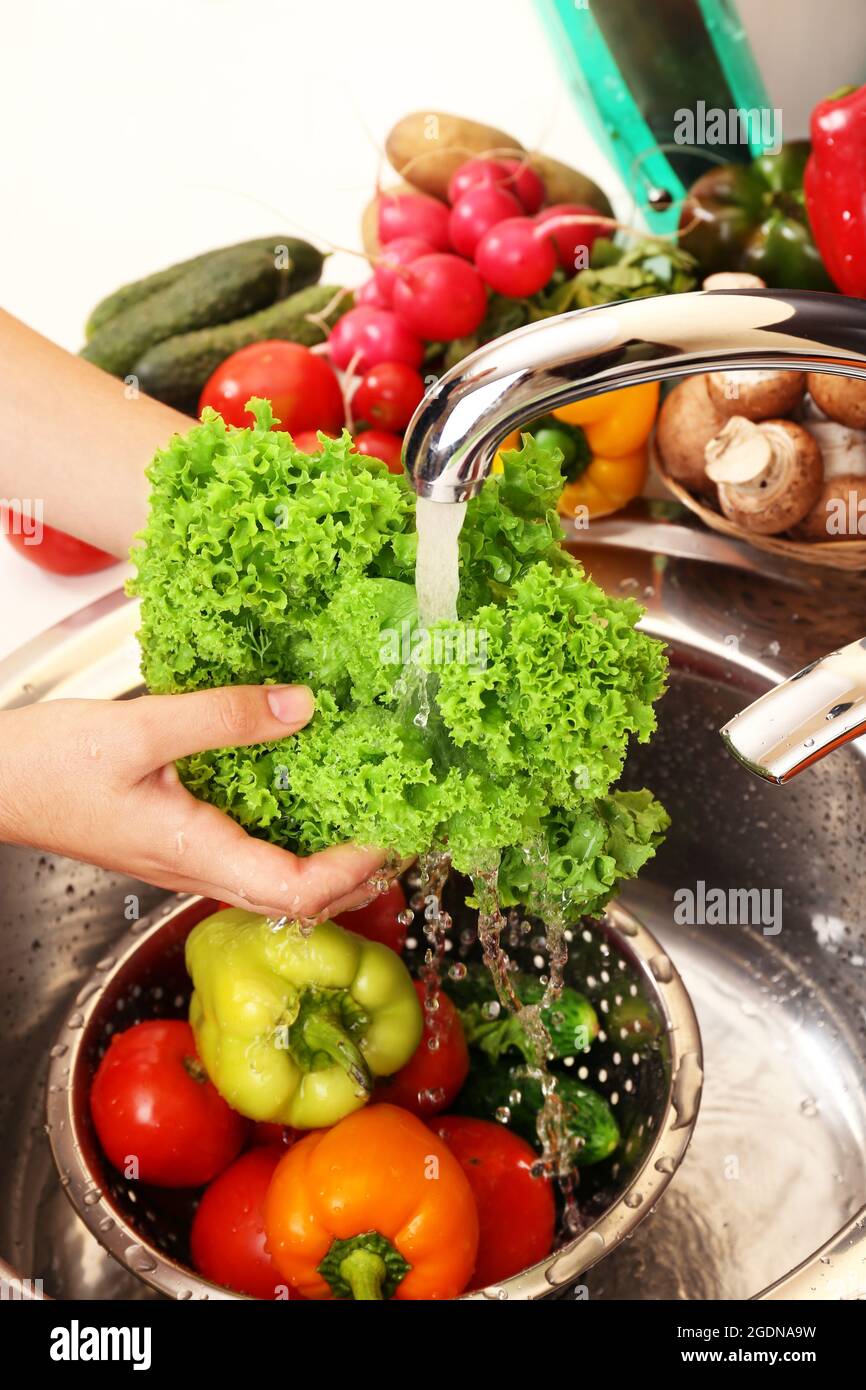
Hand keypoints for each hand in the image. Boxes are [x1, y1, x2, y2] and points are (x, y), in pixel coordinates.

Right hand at [0, 684, 385, 918]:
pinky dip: (294, 831)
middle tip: (401, 826)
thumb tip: (303, 706)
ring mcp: (190, 859)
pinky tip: (308, 790)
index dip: (354, 869)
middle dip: (358, 871)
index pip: (299, 892)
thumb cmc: (46, 768)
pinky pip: (252, 850)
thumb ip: (223, 717)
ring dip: (331, 856)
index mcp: (197, 854)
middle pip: (299, 897)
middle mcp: (199, 869)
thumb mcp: (141, 729)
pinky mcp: (180, 839)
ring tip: (370, 810)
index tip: (392, 831)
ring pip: (277, 878)